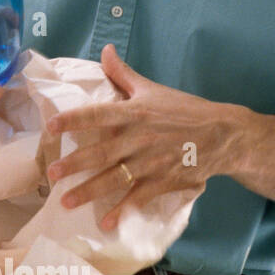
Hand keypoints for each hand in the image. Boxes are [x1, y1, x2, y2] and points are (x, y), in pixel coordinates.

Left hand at [45, 44, 237, 229]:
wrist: (224, 135)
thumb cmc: (184, 110)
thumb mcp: (152, 89)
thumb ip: (123, 74)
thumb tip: (105, 50)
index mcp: (134, 113)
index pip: (98, 114)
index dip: (74, 119)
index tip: (51, 126)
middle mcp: (139, 138)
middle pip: (101, 153)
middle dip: (74, 164)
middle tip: (51, 173)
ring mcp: (151, 162)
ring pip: (114, 179)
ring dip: (89, 191)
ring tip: (65, 201)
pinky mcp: (163, 181)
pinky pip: (138, 198)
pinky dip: (122, 211)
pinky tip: (106, 224)